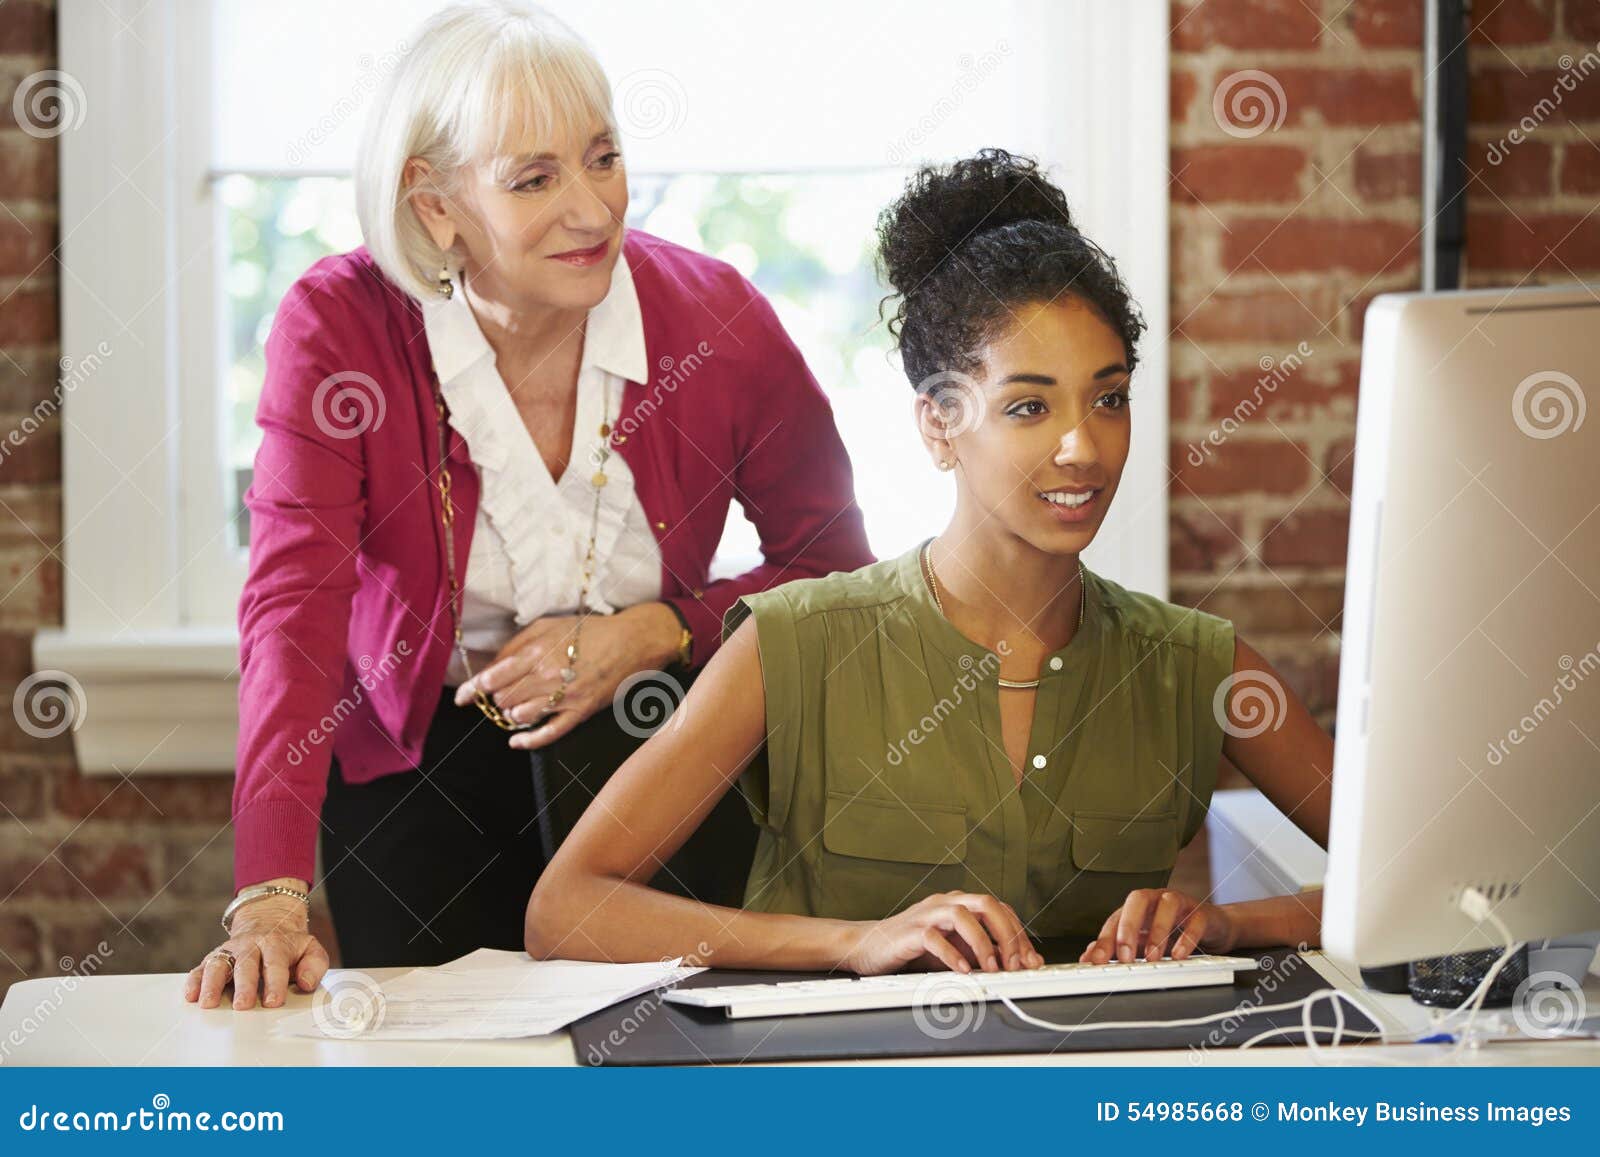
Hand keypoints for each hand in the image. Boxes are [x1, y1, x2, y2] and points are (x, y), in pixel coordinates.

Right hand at [182, 894, 328, 1010]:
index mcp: (276, 944)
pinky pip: (201, 967)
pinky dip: (194, 980)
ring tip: (208, 1003)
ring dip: (212, 984)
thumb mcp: (310, 949)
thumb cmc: (289, 945)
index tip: (273, 1001)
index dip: (275, 983)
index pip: (276, 964)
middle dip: (244, 986)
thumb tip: (305, 983)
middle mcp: (250, 946)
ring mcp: (230, 951)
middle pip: (245, 965)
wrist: (269, 920)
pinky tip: (190, 995)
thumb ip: (314, 965)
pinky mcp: (215, 957)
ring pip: (218, 964)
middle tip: (242, 1006)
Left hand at [455, 602, 681, 749]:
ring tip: (517, 706)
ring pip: (521, 716)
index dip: (473, 690)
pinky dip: (528, 741)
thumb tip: (493, 665)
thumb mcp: (549, 625)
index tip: (461, 698)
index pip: (494, 677)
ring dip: (512, 714)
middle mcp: (548, 676)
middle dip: (496, 699)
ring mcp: (565, 697)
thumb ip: (518, 644)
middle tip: (500, 694)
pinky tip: (516, 741)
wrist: (632, 642)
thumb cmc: (590, 630)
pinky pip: (548, 733)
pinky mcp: (580, 712)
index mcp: (538, 651)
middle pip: (504, 699)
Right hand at [839, 891, 1043, 975]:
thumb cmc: (912, 948)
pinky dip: (951, 955)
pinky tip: (963, 971)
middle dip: (1006, 934)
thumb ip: (980, 953)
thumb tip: (1015, 966)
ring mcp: (927, 914)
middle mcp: (945, 903)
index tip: (1031, 959)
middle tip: (1016, 963)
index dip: (1018, 933)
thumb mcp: (953, 950)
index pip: (999, 909)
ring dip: (983, 943)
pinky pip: (933, 937)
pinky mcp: (909, 931)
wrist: (867, 946)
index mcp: (959, 904)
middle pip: (985, 904)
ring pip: (962, 915)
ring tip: (992, 969)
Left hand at [1079, 887, 1236, 963]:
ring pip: (1167, 905)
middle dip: (1128, 927)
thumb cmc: (1171, 931)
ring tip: (1152, 957)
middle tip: (1125, 956)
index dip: (1105, 939)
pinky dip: (1186, 938)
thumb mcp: (1141, 940)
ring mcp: (1180, 903)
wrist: (1209, 926)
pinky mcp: (1202, 913)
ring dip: (1158, 932)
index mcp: (1136, 907)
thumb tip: (1088, 958)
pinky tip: (1178, 955)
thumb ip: (1115, 947)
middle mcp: (1155, 899)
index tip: (1097, 961)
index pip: (1116, 918)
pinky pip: (1195, 921)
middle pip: (1137, 900)